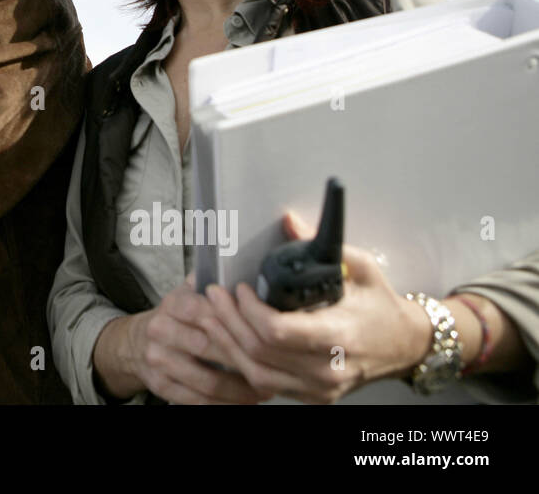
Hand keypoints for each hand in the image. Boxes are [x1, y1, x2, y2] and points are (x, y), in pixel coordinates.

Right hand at [98, 274, 272, 403]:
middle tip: (272, 369)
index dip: (236, 325)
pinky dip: (224, 404)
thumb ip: (213, 283)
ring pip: (207, 381)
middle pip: (209, 348)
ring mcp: (158, 360)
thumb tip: (245, 272)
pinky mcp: (160, 385)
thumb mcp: (188, 292)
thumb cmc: (175, 318)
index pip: (206, 311)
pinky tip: (242, 401)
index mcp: (173, 303)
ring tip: (263, 390)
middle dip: (244, 361)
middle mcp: (161, 330)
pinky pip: (198, 400)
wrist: (136, 343)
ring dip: (240, 390)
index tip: (263, 336)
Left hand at [200, 211, 430, 402]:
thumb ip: (322, 244)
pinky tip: (229, 339)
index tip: (238, 289)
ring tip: (211, 316)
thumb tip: (289, 220)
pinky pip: (267, 384)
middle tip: (212, 296)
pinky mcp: (313, 395)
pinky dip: (242, 362)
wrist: (406, 345)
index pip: (278, 331)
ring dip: (227, 343)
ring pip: (257, 373)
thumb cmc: (381, 304)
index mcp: (340, 335)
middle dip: (228, 321)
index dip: (248, 310)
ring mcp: (321, 387)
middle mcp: (328, 368)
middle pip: (259, 352)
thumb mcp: (361, 266)